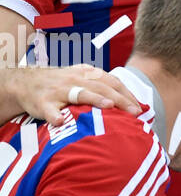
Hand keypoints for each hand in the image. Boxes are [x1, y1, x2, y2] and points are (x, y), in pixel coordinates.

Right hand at [1, 65, 139, 124]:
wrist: (25, 82)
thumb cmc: (61, 83)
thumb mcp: (81, 78)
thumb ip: (101, 86)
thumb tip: (127, 101)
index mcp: (87, 74)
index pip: (112, 81)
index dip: (127, 93)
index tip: (140, 106)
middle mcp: (75, 79)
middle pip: (102, 87)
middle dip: (120, 99)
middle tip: (135, 111)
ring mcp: (59, 90)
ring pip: (80, 93)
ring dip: (95, 99)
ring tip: (109, 107)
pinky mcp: (42, 102)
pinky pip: (49, 109)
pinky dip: (54, 115)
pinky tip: (60, 121)